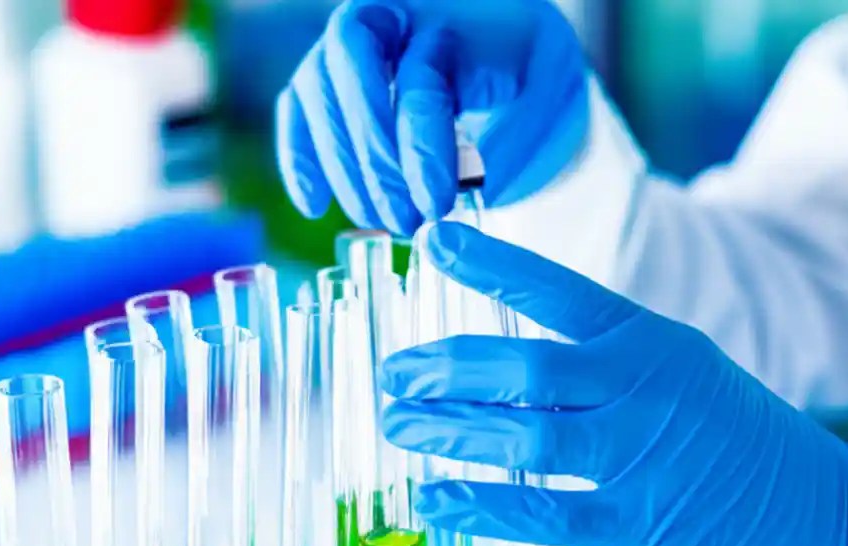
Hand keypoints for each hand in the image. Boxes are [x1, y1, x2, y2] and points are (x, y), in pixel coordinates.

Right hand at [276, 0, 589, 235]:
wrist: (522, 61)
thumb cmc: (537, 80)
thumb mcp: (550, 102)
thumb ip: (509, 141)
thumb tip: (455, 196)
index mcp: (456, 17)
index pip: (422, 78)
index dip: (423, 149)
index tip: (436, 207)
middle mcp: (396, 14)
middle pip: (353, 69)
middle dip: (371, 156)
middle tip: (401, 222)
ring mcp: (357, 40)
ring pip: (317, 88)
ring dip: (338, 166)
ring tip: (376, 222)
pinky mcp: (332, 72)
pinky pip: (298, 105)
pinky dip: (299, 156)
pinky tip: (314, 206)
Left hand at [380, 223, 847, 545]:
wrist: (817, 509)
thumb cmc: (735, 435)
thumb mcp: (680, 368)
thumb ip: (604, 364)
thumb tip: (508, 373)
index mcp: (647, 338)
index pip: (556, 289)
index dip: (490, 262)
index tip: (431, 238)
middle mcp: (639, 386)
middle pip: (522, 366)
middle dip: (446, 368)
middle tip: (393, 372)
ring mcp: (638, 453)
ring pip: (522, 434)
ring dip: (449, 429)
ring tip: (396, 426)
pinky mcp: (636, 521)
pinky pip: (542, 511)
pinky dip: (480, 506)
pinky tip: (432, 498)